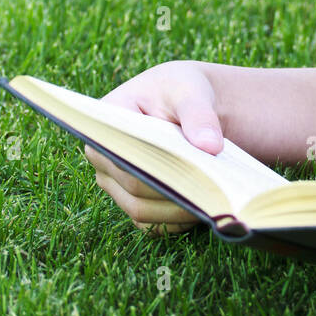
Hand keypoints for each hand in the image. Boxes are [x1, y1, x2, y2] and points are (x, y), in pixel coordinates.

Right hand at [84, 61, 223, 235]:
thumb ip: (199, 114)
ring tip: (211, 201)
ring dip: (176, 210)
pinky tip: (202, 210)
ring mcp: (115, 181)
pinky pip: (150, 223)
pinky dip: (176, 221)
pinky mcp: (132, 199)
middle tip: (212, 190)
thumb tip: (210, 147)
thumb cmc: (181, 92)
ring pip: (140, 210)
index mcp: (106, 122)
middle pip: (134, 186)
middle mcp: (102, 155)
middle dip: (174, 190)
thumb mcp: (191, 92)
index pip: (123, 153)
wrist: (186, 104)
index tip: (190, 171)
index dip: (155, 166)